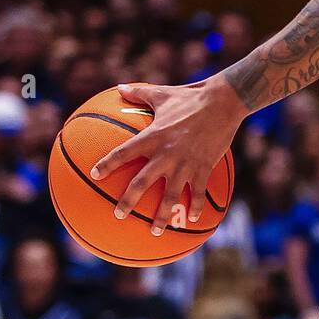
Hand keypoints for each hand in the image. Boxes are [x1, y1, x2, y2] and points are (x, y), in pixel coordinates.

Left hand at [91, 80, 245, 235]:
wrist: (223, 102)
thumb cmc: (191, 96)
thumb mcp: (162, 93)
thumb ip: (139, 93)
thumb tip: (119, 87)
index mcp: (152, 136)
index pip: (122, 153)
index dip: (107, 164)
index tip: (95, 175)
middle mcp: (165, 154)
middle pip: (141, 183)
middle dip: (128, 201)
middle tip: (118, 215)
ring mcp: (186, 164)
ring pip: (170, 196)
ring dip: (162, 216)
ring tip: (155, 232)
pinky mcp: (204, 167)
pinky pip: (198, 192)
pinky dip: (196, 207)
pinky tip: (194, 219)